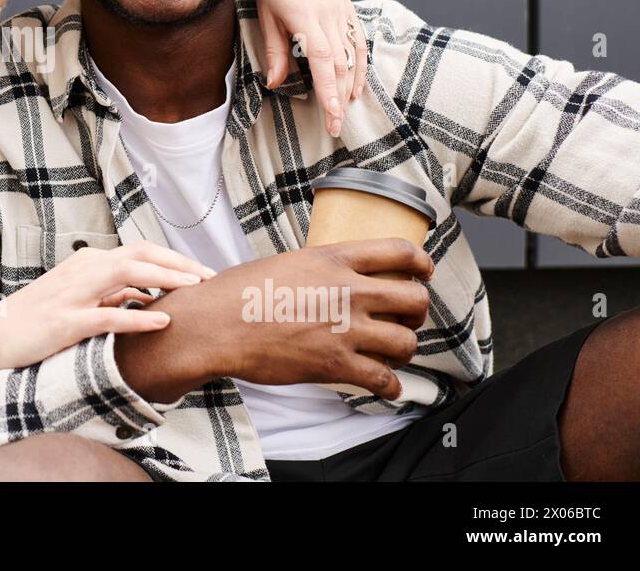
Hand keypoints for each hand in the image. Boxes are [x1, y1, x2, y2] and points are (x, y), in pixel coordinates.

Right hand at [0, 241, 216, 372]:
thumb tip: (145, 294)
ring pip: (128, 274)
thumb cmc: (38, 318)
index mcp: (87, 262)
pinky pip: (109, 315)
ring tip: (195, 289)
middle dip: (179, 264)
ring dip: (166, 279)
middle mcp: (83, 269)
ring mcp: (74, 294)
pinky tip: (163, 321)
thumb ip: (110, 292)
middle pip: (140, 255)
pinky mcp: (67, 321)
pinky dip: (138, 317)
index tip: (201, 271)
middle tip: (210, 277)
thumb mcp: (78, 298)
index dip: (173, 259)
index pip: (139, 251)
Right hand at [114, 238, 433, 402]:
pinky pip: (384, 380)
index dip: (421, 263)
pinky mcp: (336, 365)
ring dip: (403, 349)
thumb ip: (322, 268)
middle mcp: (348, 291)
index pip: (401, 252)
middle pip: (415, 299)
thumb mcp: (287, 263)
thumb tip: (338, 277)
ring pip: (406, 342)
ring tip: (391, 352)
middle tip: (404, 317)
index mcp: (335, 259)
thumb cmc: (239, 293)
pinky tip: (385, 386)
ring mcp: (345, 330)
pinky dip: (390, 387)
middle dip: (416, 311)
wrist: (216, 326)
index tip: (423, 272)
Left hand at [253, 0, 368, 137]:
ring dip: (351, 86)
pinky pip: (359, 42)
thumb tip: (274, 82)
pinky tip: (356, 86)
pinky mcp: (348, 11)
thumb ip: (274, 50)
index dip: (329, 89)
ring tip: (346, 111)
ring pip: (352, 56)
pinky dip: (360, 66)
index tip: (332, 115)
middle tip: (336, 126)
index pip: (322, 60)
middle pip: (340, 64)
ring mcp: (341, 13)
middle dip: (339, 98)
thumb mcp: (266, 16)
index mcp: (305, 17)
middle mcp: (328, 16)